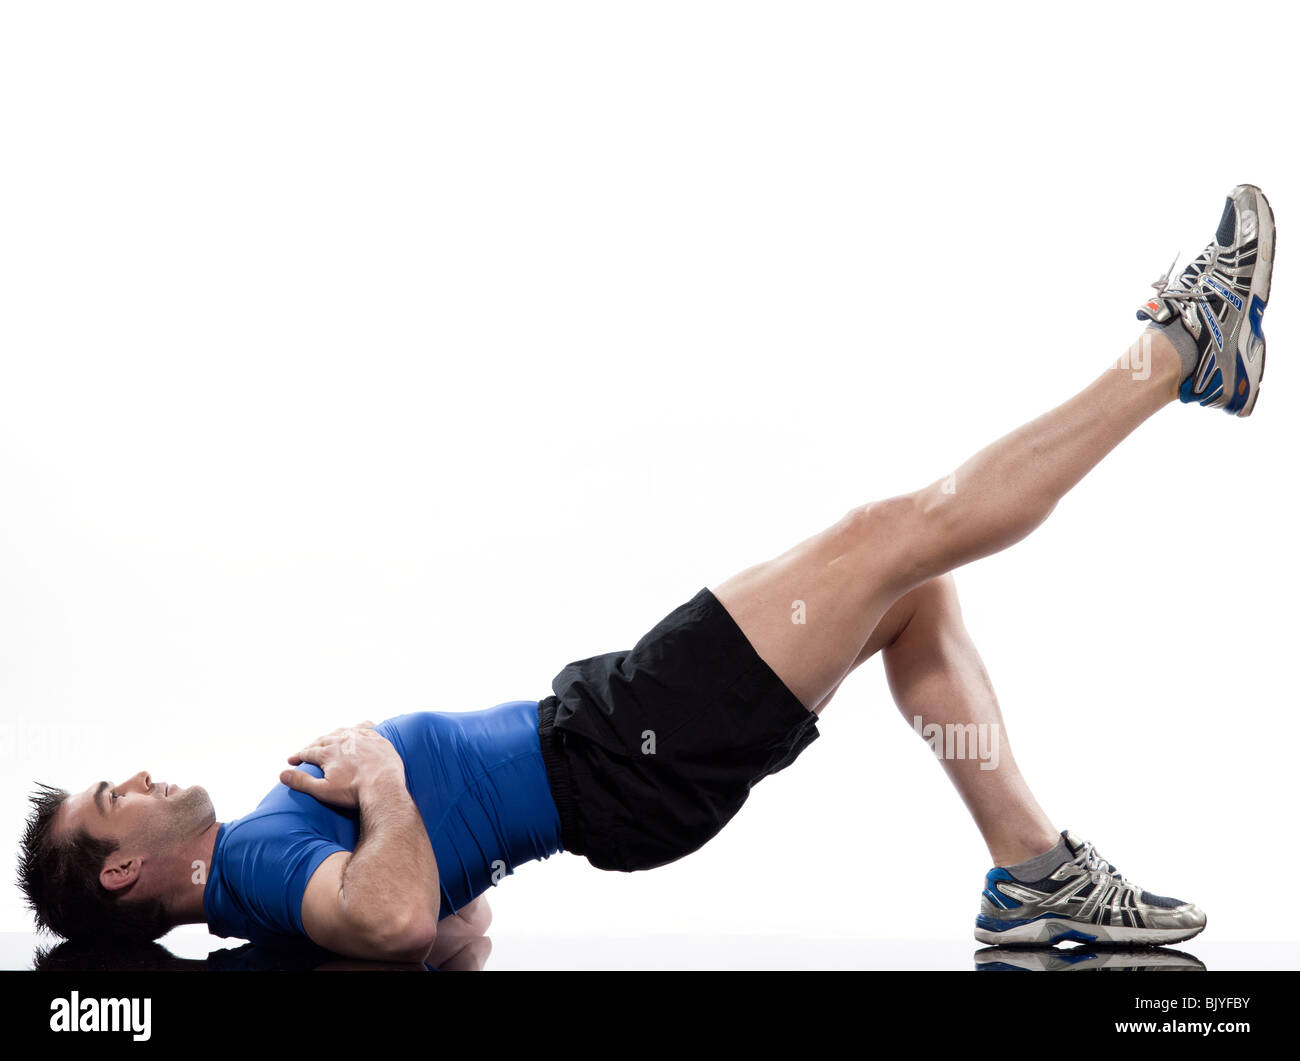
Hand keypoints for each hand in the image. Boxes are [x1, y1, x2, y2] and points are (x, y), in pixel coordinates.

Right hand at [281, 721, 403, 807]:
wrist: (384, 787)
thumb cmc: (354, 791)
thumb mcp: (323, 790)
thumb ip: (302, 782)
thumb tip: (282, 774)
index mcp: (328, 752)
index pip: (308, 752)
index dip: (298, 756)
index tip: (291, 761)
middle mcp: (342, 740)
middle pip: (323, 740)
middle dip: (313, 745)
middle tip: (307, 751)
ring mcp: (361, 737)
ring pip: (343, 731)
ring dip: (333, 735)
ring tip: (329, 739)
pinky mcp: (377, 738)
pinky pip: (365, 728)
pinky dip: (358, 728)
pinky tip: (358, 729)